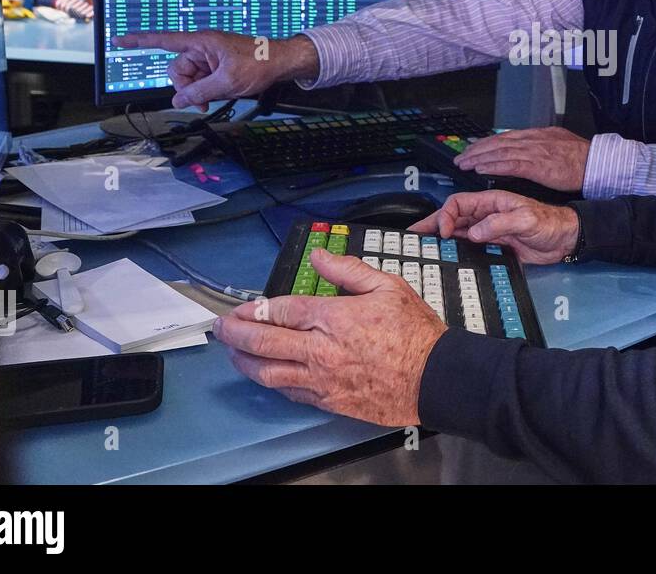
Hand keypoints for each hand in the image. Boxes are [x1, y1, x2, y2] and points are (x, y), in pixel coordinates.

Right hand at [111, 30, 318, 107]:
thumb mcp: (227, 82)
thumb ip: (199, 92)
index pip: (163, 40)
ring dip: (200, 91)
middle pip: (177, 70)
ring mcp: (210, 57)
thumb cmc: (260, 63)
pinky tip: (223, 91)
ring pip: (190, 79)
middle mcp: (202, 47)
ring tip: (220, 93)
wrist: (281, 63)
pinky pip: (203, 80)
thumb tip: (178, 101)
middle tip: (203, 100)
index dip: (138, 41)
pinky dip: (209, 90)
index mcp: (201, 42)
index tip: (118, 40)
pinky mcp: (217, 66)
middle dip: (186, 88)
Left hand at [212, 251, 445, 425]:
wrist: (434, 378)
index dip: (256, 308)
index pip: (280, 311)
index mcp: (333, 317)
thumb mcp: (388, 286)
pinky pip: (289, 392)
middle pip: (262, 342)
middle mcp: (319, 350)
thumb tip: (319, 255)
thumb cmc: (415, 332)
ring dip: (243, 360)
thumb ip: (348, 270)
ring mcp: (321, 379)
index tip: (243, 307)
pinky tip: (266, 374)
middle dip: (234, 333)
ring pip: (267, 372)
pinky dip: (271, 381)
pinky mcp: (328, 401)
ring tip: (232, 351)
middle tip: (220, 328)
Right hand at [409, 190, 577, 265]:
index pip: (459, 203)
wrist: (564, 239)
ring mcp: (488, 230)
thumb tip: (473, 232)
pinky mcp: (493, 245)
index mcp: (491, 201)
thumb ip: (499, 223)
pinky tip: (446, 256)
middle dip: (432, 224)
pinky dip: (455, 249)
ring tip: (423, 247)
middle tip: (414, 236)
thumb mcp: (525, 219)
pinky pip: (469, 246)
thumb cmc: (549, 223)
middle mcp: (486, 214)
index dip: (446, 215)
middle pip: (452, 216)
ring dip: (440, 238)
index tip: (442, 232)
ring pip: (457, 231)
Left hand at [453, 127, 590, 191]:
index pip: (506, 136)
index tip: (474, 149)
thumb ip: (542, 146)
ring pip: (499, 151)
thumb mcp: (559, 144)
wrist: (597, 163)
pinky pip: (510, 164)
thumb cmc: (582, 157)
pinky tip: (481, 169)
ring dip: (479, 158)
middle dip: (477, 150)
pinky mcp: (538, 166)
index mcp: (538, 135)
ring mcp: (534, 151)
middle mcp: (533, 140)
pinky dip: (493, 165)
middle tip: (461, 158)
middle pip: (498, 142)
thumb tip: (529, 151)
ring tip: (465, 164)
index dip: (487, 143)